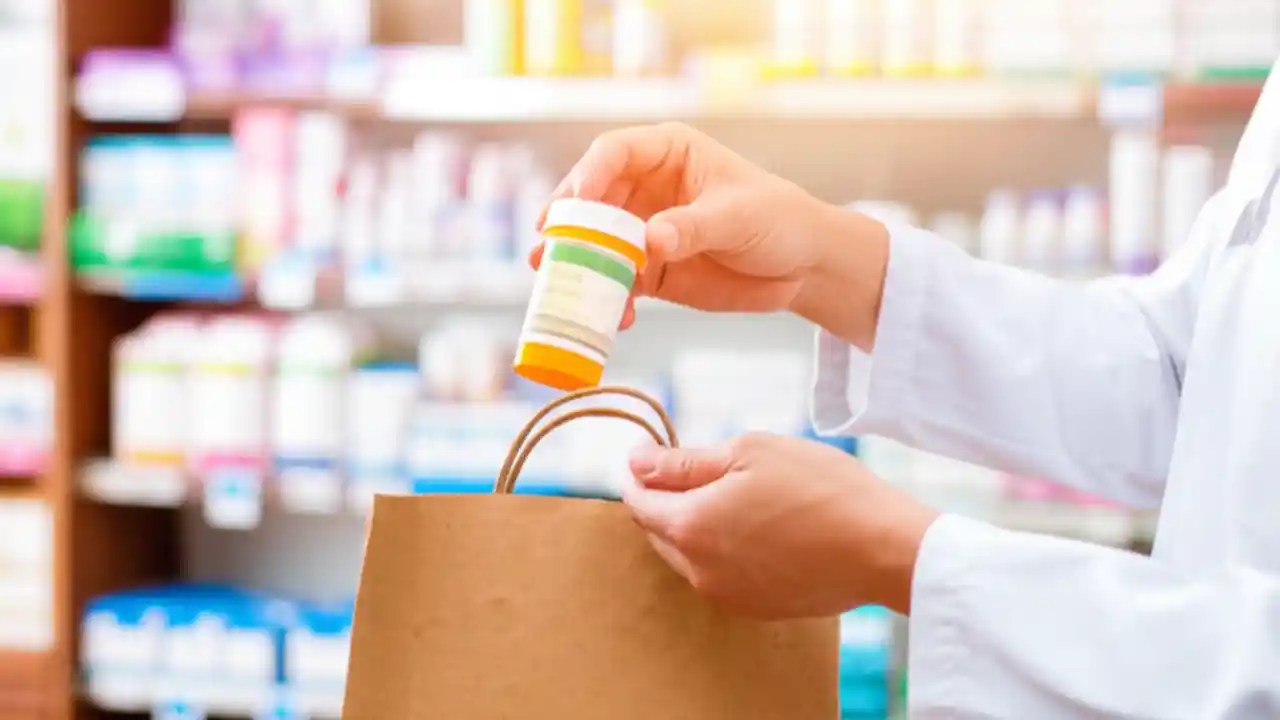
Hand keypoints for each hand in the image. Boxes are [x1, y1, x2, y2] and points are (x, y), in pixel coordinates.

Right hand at [532, 123, 890, 349]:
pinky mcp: (649, 271)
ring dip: (576, 267)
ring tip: (558, 286)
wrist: (801, 265)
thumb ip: (692, 227)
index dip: (588, 175)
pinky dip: (610, 301)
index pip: (614, 153)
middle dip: (567, 225)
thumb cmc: (777, 219)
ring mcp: (642, 231)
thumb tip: (650, 240)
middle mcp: (645, 189)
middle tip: (546, 250)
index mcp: (666, 153)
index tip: (575, 203)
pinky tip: (617, 317)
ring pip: (595, 245)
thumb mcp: (738, 217)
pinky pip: (616, 284)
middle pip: (591, 201)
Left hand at [622, 433, 938, 618]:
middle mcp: (699, 570)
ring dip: (697, 526)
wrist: (882, 547)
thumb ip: (684, 462)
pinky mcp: (756, 607)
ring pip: (689, 555)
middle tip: (698, 470)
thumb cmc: (819, 488)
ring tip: (736, 495)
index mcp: (689, 527)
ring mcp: (727, 594)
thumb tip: (636, 463)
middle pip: (659, 531)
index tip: (651, 456)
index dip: (639, 475)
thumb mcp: (748, 453)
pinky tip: (759, 527)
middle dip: (667, 500)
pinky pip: (721, 574)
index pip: (638, 503)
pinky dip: (725, 549)